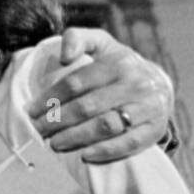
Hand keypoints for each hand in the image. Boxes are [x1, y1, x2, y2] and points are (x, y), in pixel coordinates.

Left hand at [26, 27, 173, 162]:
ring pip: (107, 125)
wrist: (161, 83)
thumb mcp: (101, 44)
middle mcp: (135, 84)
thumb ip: (77, 38)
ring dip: (77, 137)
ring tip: (55, 143)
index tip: (32, 111)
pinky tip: (85, 155)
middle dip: (58, 120)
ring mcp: (148, 107)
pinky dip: (106, 151)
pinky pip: (130, 143)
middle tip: (39, 130)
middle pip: (88, 106)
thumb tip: (64, 55)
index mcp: (118, 63)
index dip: (51, 97)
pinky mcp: (156, 128)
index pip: (77, 82)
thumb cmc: (120, 65)